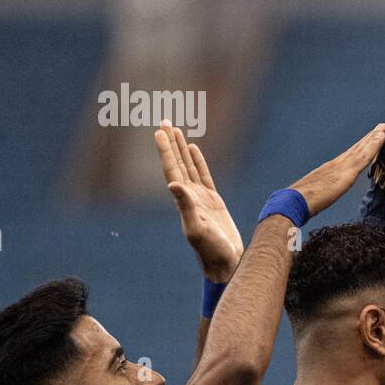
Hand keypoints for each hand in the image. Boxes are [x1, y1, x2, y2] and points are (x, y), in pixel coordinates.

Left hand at [154, 121, 242, 281]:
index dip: (165, 151)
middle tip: (163, 121)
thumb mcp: (197, 228)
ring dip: (181, 148)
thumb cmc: (211, 249)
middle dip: (170, 143)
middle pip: (177, 163)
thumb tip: (173, 185)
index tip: (158, 132)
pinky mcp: (213, 201)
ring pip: (188, 166)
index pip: (172, 170)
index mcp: (183, 200)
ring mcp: (200, 198)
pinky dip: (198, 161)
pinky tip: (194, 149)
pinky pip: (204, 175)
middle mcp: (188, 196)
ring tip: (176, 130)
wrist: (226, 262)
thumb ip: (186, 206)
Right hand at [290, 123, 384, 216]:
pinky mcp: (346, 172)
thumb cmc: (300, 203)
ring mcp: (341, 166)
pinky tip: (382, 138)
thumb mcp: (314, 198)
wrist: (294, 201)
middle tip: (383, 127)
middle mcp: (336, 164)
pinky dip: (374, 146)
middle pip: (357, 149)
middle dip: (370, 138)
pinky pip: (364, 157)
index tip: (371, 139)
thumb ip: (318, 197)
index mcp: (329, 170)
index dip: (360, 148)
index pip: (349, 156)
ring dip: (375, 138)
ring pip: (362, 149)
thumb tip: (315, 202)